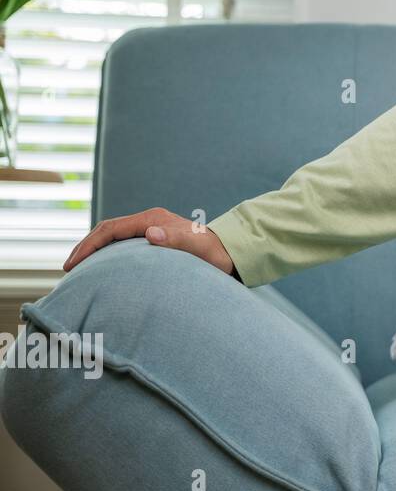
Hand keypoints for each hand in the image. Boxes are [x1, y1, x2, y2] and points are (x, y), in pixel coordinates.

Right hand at [63, 207, 236, 276]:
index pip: (110, 228)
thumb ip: (176, 240)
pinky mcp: (156, 239)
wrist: (231, 253)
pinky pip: (124, 245)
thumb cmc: (215, 253)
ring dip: (95, 251)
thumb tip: (151, 234)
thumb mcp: (197, 247)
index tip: (72, 264)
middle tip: (68, 269)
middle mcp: (150, 221)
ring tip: (79, 271)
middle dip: (85, 247)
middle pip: (107, 230)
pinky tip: (103, 271)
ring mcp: (152, 229)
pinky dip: (108, 255)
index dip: (88, 245)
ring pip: (114, 237)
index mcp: (152, 219)